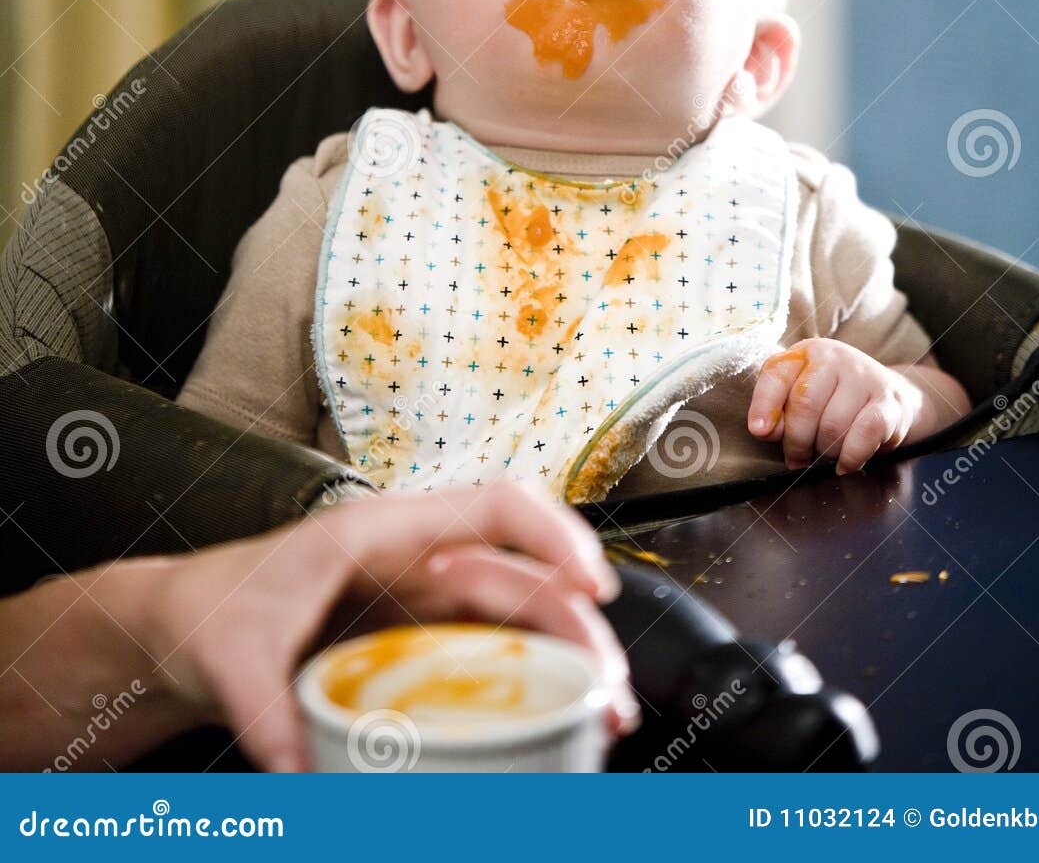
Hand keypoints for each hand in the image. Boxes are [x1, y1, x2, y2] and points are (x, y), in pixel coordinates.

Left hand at [138, 481, 636, 770]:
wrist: (186, 625)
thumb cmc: (213, 608)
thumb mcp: (234, 658)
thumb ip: (270, 715)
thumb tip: (308, 778)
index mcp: (382, 531)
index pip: (492, 506)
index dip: (553, 533)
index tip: (590, 582)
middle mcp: (417, 559)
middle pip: (524, 574)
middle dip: (580, 624)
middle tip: (608, 691)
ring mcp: (423, 601)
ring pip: (519, 615)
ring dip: (569, 655)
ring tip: (603, 714)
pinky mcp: (419, 642)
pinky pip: (491, 653)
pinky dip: (531, 682)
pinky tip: (554, 722)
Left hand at [747, 339, 921, 474]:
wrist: (886, 393)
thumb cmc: (831, 396)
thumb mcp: (799, 391)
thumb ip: (776, 407)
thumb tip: (763, 430)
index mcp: (807, 352)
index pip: (776, 375)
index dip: (763, 406)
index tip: (759, 432)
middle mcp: (836, 358)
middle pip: (805, 405)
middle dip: (796, 441)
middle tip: (797, 458)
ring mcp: (865, 378)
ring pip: (833, 426)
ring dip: (824, 452)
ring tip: (823, 455)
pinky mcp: (890, 403)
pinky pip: (865, 435)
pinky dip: (850, 457)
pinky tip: (843, 464)